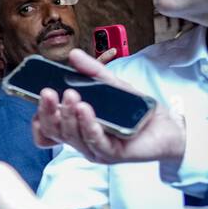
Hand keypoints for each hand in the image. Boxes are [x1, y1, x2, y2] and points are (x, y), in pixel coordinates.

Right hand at [32, 48, 185, 169]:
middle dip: (47, 111)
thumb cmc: (137, 110)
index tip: (40, 96)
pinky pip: (94, 141)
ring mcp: (93, 149)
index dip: (39, 115)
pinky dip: (88, 125)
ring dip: (67, 115)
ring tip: (70, 96)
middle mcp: (80, 139)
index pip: (46, 127)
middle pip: (54, 130)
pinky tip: (86, 110)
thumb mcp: (112, 85)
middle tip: (47, 92)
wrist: (169, 127)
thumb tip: (73, 54)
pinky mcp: (111, 154)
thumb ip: (92, 71)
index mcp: (75, 125)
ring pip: (71, 135)